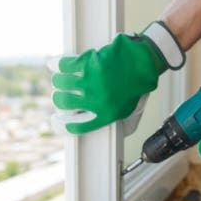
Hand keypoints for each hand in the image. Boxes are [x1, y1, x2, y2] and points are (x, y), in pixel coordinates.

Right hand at [51, 21, 183, 134]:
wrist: (143, 63)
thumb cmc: (137, 87)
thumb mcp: (132, 111)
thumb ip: (122, 125)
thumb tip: (116, 136)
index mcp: (105, 115)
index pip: (77, 126)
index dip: (63, 126)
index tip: (57, 121)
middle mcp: (95, 100)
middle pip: (63, 103)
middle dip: (59, 99)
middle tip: (60, 96)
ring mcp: (91, 81)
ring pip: (61, 83)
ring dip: (58, 81)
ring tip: (60, 79)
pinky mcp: (89, 63)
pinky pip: (65, 65)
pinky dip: (59, 64)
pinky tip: (57, 65)